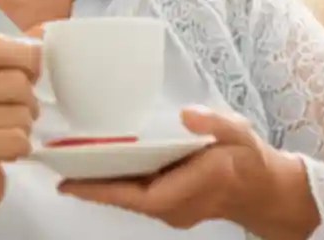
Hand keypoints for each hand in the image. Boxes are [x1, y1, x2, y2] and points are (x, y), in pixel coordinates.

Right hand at [0, 33, 41, 221]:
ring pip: (23, 112)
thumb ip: (14, 59)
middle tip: (11, 117)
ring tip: (3, 135)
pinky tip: (2, 153)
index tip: (27, 78)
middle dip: (27, 103)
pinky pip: (20, 138)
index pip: (1, 45)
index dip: (26, 60)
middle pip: (19, 81)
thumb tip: (46, 29)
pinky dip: (20, 149)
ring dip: (24, 127)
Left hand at [57, 106, 319, 237]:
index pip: (133, 196)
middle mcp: (172, 207)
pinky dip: (119, 183)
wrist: (269, 190)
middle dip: (89, 184)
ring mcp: (171, 209)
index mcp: (184, 191)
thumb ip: (215, 124)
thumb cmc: (253, 162)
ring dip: (102, 184)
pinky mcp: (173, 204)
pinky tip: (105, 167)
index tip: (68, 183)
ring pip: (128, 198)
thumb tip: (186, 114)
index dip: (99, 190)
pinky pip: (138, 195)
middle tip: (55, 167)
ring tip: (70, 165)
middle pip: (122, 199)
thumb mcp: (240, 135)